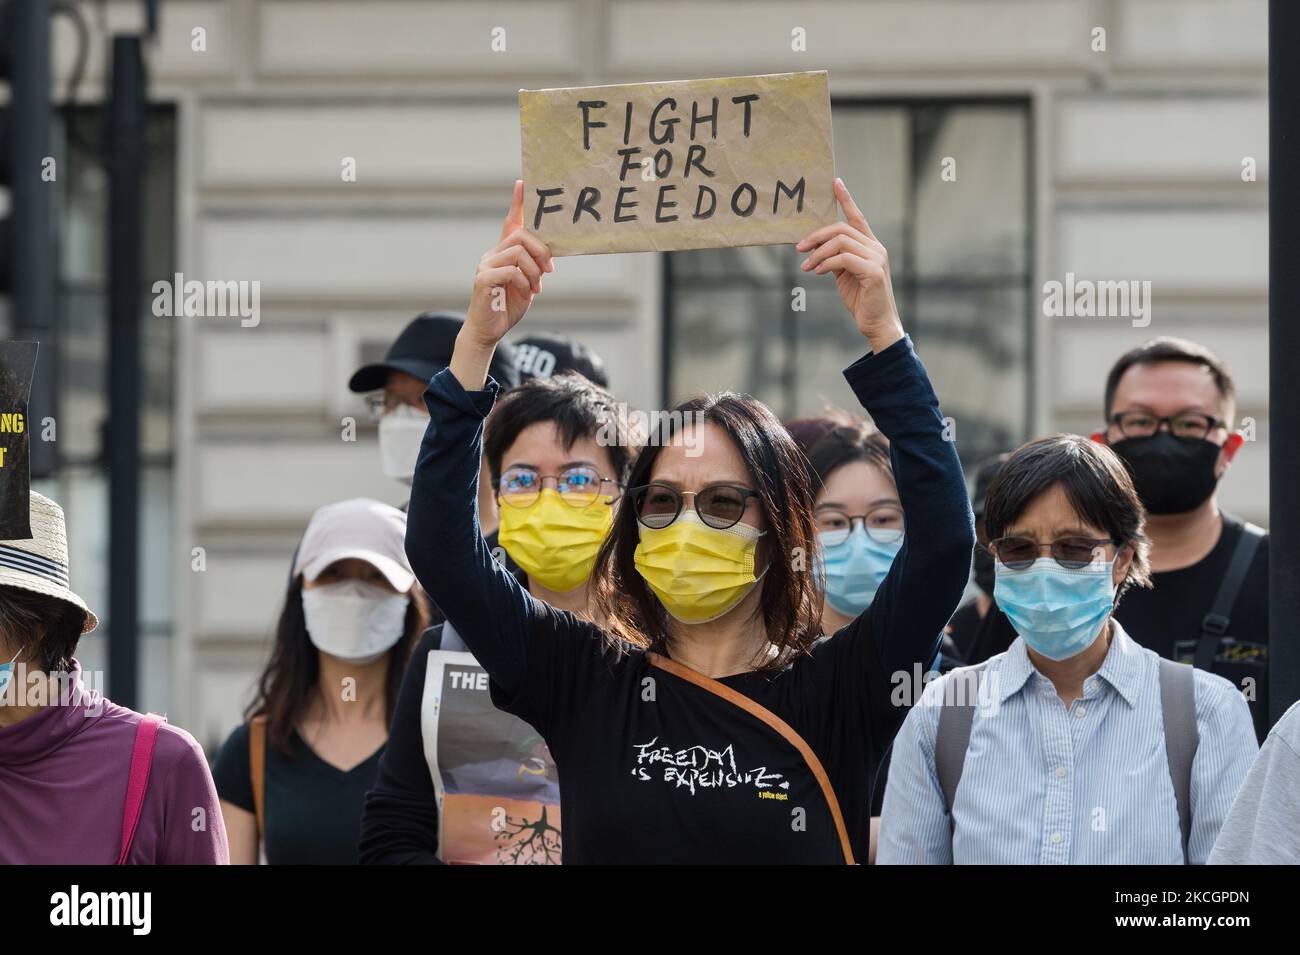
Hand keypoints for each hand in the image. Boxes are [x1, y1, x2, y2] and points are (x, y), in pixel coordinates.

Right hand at [452, 181, 554, 389]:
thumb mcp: (527, 283)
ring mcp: (485, 265)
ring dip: (534, 271)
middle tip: (549, 271)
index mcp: (503, 253)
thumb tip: (549, 254)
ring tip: (535, 288)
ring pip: (519, 253)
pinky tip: (526, 294)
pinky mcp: (483, 279)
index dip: (518, 203)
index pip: (511, 222)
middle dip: (541, 251)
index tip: (523, 182)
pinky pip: (511, 270)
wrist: (489, 331)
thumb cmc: (508, 306)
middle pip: (522, 236)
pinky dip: (524, 282)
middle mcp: (492, 254)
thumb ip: (534, 266)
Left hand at [796, 178, 903, 354]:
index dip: (846, 199)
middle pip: (841, 228)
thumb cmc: (860, 299)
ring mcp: (877, 258)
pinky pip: (844, 259)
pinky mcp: (873, 272)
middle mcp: (876, 248)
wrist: (876, 323)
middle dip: (817, 236)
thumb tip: (815, 247)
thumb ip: (834, 257)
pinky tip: (818, 272)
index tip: (835, 182)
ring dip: (818, 252)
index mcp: (870, 246)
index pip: (857, 217)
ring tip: (806, 266)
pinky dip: (826, 263)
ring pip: (841, 241)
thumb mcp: (843, 274)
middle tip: (800, 248)